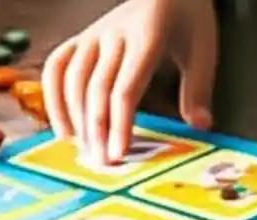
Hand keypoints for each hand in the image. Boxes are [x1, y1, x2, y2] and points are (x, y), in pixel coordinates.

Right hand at [43, 0, 217, 162]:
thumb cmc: (187, 19)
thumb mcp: (203, 49)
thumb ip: (198, 88)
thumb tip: (200, 125)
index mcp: (147, 36)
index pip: (126, 88)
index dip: (119, 124)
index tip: (118, 154)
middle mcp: (113, 33)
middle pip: (95, 88)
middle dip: (97, 130)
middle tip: (101, 163)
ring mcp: (93, 34)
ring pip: (71, 79)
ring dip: (75, 119)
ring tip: (86, 151)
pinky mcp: (81, 37)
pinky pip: (56, 66)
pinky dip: (53, 97)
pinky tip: (64, 128)